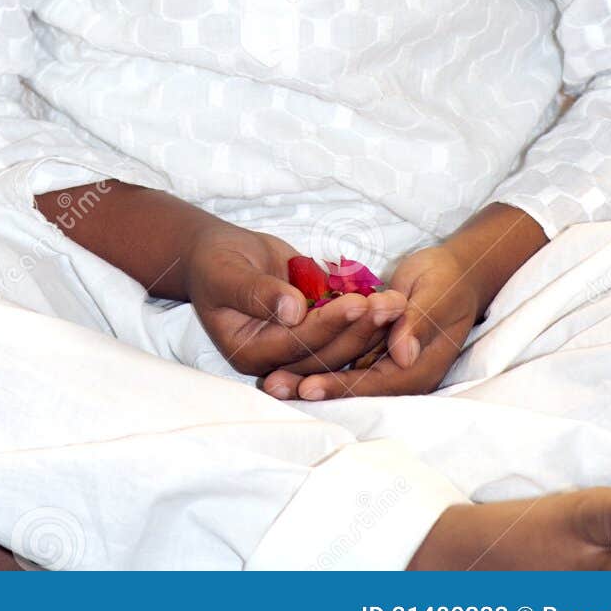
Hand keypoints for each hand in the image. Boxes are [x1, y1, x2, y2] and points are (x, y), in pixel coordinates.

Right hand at [183, 225, 407, 379]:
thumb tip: (293, 309)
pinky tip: (389, 295)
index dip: (326, 326)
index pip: (296, 344)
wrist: (222, 254)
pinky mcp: (315, 327)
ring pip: (341, 342)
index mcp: (251, 352)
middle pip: (325, 350)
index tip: (355, 304)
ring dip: (370, 324)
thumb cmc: (215, 263)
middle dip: (358, 328)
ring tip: (395, 300)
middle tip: (389, 304)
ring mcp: (299, 343)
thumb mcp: (226, 274)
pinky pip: (344, 323)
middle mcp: (278, 356)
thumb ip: (256, 293)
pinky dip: (366, 311)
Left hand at [257, 243, 479, 400]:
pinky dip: (313, 358)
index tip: (308, 387)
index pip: (373, 385)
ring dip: (305, 376)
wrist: (454, 273)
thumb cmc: (448, 282)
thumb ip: (420, 323)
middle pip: (351, 387)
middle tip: (274, 387)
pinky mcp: (370, 350)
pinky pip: (339, 358)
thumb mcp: (437, 296)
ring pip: (340, 375)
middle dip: (312, 387)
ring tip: (269, 380)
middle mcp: (398, 375)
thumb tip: (403, 355)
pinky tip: (282, 357)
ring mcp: (383, 364)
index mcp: (418, 370)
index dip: (340, 386)